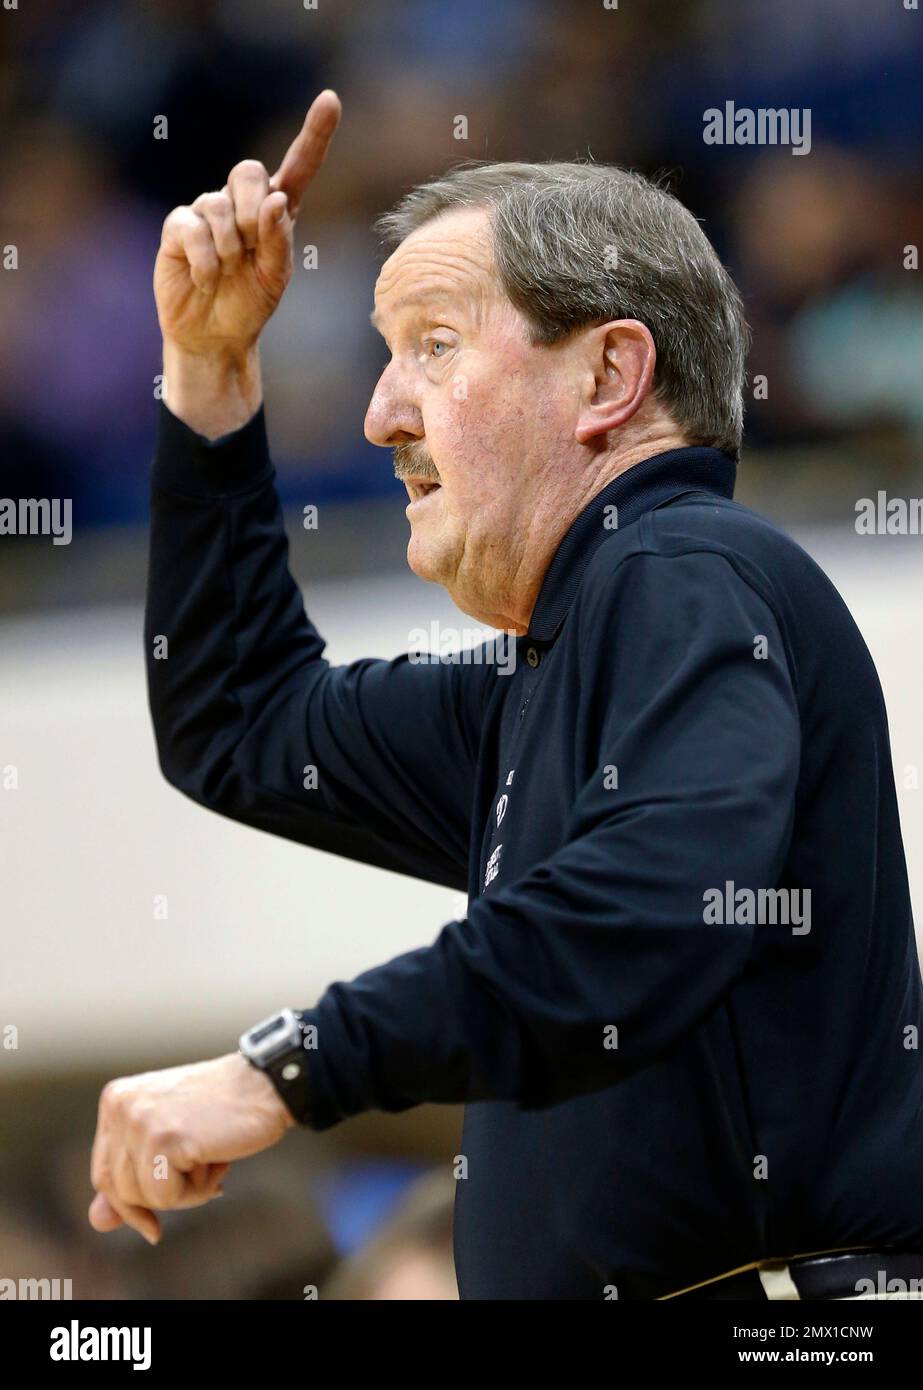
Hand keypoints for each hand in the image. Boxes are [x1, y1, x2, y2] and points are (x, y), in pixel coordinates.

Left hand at [88, 1052, 294, 1244]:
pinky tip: (218, 1162)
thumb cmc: (221, 1112)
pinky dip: (197, 1192)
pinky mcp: (164, 1137)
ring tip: (211, 1160)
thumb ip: (130, 1178)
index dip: (128, 1205)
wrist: (266, 1084)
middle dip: (163, 1195)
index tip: (152, 1224)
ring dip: (184, 1194)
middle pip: (120, 1190)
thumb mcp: (169, 1143)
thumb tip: (96, 1222)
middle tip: (202, 1172)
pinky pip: (165, 1196)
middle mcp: (121, 1106)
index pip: (104, 1172)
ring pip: (142, 1197)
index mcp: (116, 1100)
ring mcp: (140, 1120)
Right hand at [154, 89, 340, 356]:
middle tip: (249, 247)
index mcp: (275, 211)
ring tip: (226, 273)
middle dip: (252, 211)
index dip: (314, 134)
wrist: (214, 335)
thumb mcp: (275, 277)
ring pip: (219, 206)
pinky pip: (193, 229)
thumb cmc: (250, 302)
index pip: (298, 166)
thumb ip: (278, 240)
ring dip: (228, 249)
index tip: (330, 100)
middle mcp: (239, 203)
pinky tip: (205, 279)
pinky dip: (205, 261)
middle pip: (248, 171)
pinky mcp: (178, 228)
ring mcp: (206, 211)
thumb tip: (275, 199)